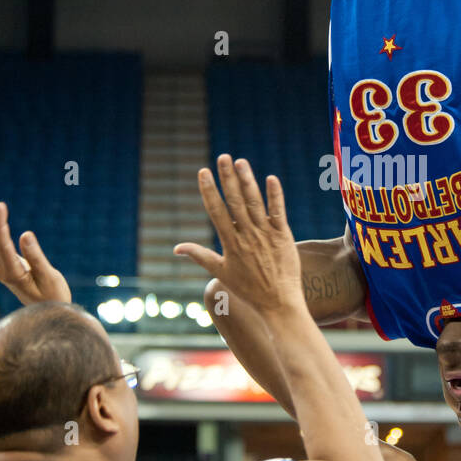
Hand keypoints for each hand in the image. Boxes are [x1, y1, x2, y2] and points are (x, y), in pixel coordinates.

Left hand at [0, 195, 70, 304]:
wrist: (49, 316)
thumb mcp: (49, 277)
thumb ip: (36, 257)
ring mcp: (2, 269)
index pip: (2, 244)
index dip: (0, 224)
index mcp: (13, 273)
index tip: (0, 205)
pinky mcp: (6, 266)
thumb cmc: (54, 297)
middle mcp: (3, 270)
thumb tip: (25, 234)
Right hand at [174, 157, 301, 312]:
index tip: (203, 172)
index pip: (216, 211)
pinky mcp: (283, 235)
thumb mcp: (220, 272)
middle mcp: (247, 235)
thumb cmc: (248, 289)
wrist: (278, 302)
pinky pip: (278, 211)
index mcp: (230, 243)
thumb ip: (199, 255)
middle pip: (235, 201)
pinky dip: (275, 195)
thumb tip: (176, 248)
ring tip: (241, 162)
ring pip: (255, 203)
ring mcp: (266, 234)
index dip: (209, 191)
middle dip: (228, 178)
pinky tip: (271, 179)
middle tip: (223, 157)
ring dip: (248, 181)